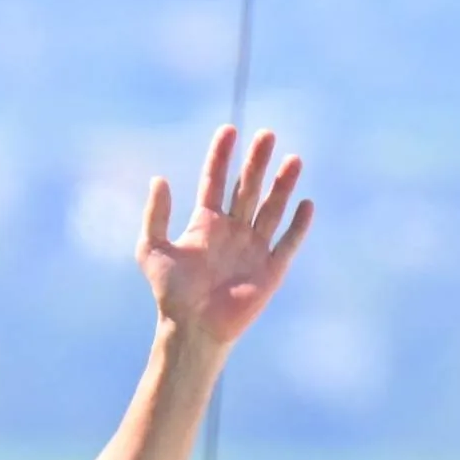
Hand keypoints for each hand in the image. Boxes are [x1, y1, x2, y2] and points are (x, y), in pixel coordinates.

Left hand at [142, 126, 313, 351]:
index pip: (215, 181)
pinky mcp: (270, 270)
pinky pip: (288, 243)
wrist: (192, 329)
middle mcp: (232, 231)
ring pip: (272, 209)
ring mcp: (253, 248)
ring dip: (283, 185)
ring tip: (293, 159)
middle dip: (257, 162)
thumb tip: (158, 179)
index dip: (221, 156)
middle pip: (248, 188)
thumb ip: (156, 215)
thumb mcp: (153, 249)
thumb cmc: (171, 293)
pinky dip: (298, 225)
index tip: (229, 130)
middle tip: (267, 134)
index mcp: (205, 224)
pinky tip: (306, 203)